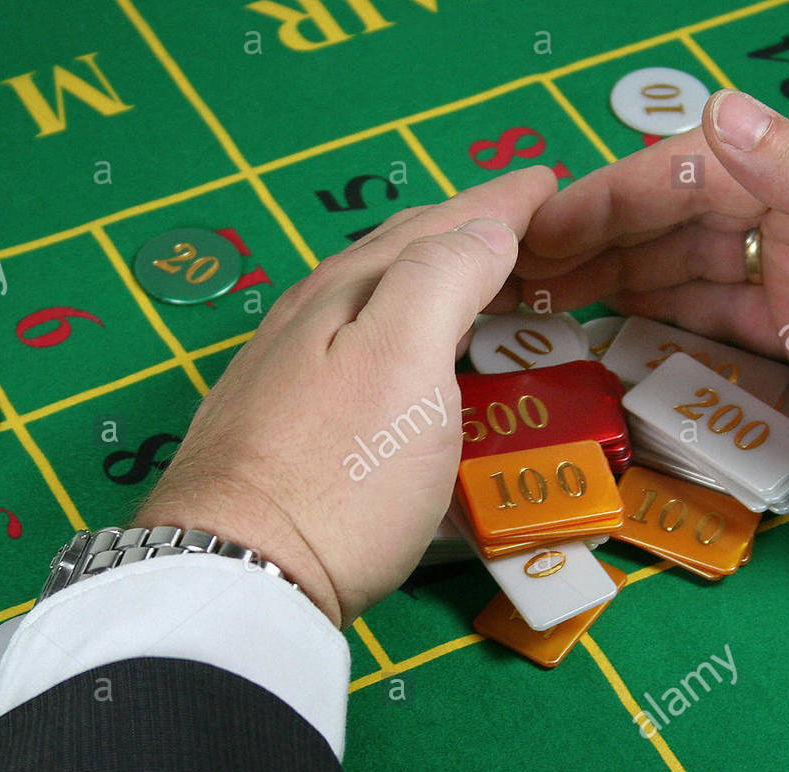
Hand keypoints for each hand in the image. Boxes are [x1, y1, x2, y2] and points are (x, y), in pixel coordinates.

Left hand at [135, 167, 557, 627]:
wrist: (240, 574)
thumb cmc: (341, 471)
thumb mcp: (404, 361)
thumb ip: (443, 279)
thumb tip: (483, 226)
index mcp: (348, 291)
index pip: (437, 223)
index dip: (497, 201)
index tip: (548, 180)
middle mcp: (311, 316)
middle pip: (397, 251)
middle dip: (464, 227)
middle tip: (523, 222)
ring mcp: (286, 370)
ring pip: (370, 295)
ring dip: (429, 273)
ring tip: (473, 274)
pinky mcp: (278, 423)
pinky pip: (354, 342)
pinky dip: (399, 324)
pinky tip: (400, 349)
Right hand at [516, 90, 788, 515]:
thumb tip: (718, 111)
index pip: (697, 174)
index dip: (612, 200)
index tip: (540, 233)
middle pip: (683, 221)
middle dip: (602, 242)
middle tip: (523, 277)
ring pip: (694, 272)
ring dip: (624, 283)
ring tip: (551, 305)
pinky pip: (723, 326)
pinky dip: (672, 327)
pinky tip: (623, 334)